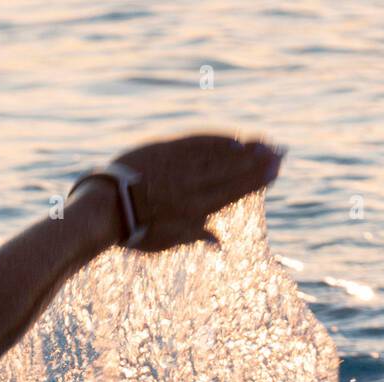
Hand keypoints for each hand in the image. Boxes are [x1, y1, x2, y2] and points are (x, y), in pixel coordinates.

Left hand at [100, 134, 283, 251]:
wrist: (104, 209)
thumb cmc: (134, 231)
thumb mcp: (165, 242)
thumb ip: (194, 237)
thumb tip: (220, 243)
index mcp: (194, 211)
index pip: (232, 193)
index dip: (254, 182)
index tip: (274, 172)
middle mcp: (191, 187)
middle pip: (230, 171)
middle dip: (256, 162)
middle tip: (279, 153)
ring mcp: (178, 167)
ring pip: (216, 155)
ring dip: (242, 148)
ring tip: (263, 141)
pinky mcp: (164, 150)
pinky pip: (195, 142)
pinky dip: (215, 139)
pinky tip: (231, 136)